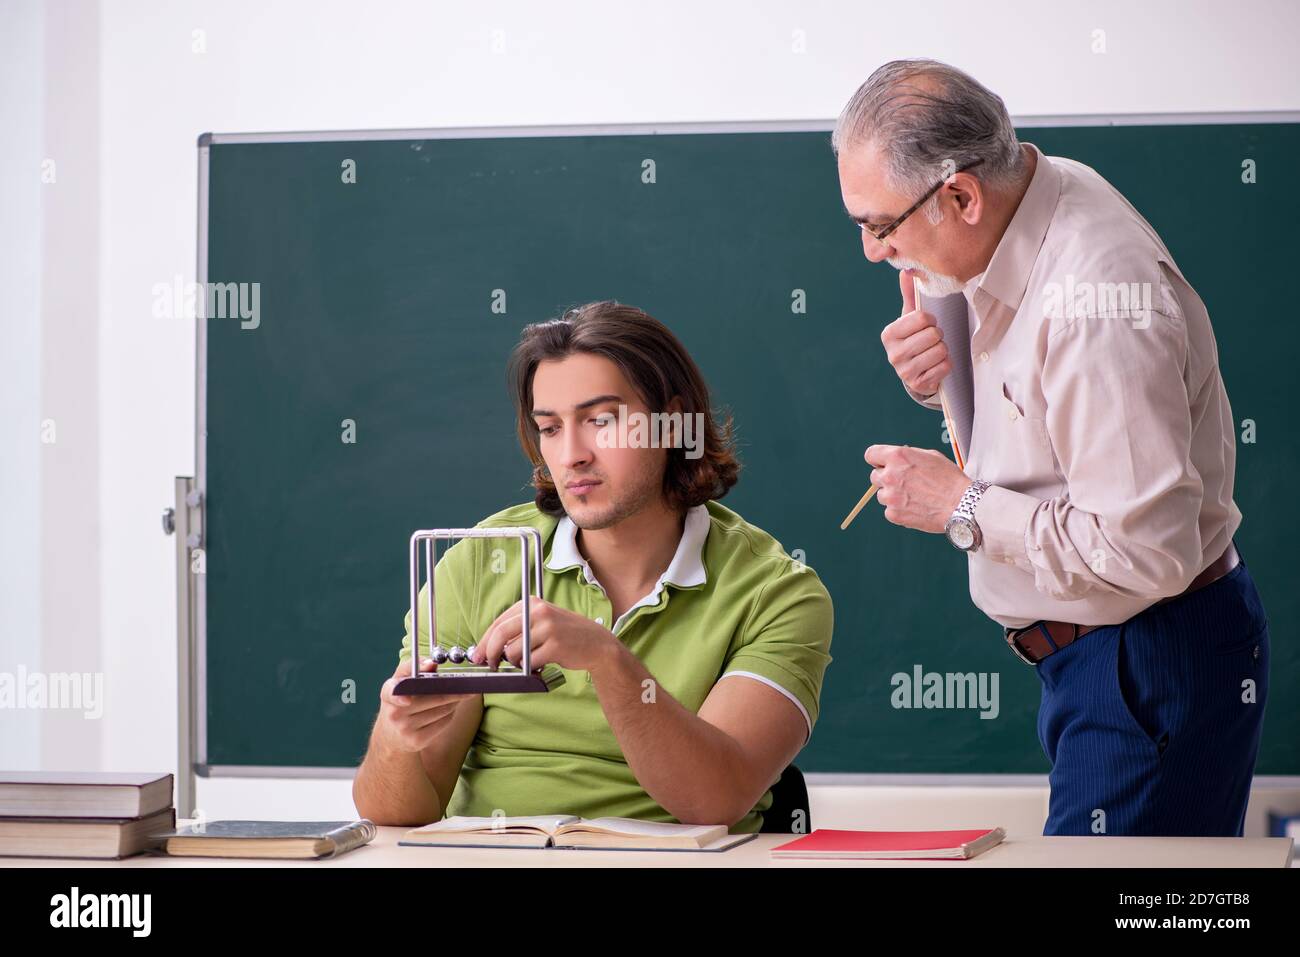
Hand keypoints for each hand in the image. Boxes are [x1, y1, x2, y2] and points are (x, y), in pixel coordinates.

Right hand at [376, 657, 476, 752]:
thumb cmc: (401, 701)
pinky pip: (444, 722)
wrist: (393, 735)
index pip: (391, 692)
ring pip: (443, 709)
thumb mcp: (400, 682)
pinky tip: (449, 708)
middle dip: (453, 690)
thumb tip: (432, 663)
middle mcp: (394, 713)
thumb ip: (413, 668)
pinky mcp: (417, 741)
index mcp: (388, 693)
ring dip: (454, 701)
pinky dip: (451, 713)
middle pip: (433, 698)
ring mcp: (405, 729)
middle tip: (466, 685)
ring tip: (459, 695)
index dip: (400, 697)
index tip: (408, 700)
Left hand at [470, 598, 617, 673]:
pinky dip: (531, 668)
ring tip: (529, 662)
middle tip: (490, 665)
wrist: (596, 643)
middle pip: (501, 634)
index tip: (478, 655)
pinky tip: (541, 665)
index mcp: (532, 604)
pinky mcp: (555, 645)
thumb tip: (488, 646)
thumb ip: (517, 629)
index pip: (498, 622)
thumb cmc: (565, 635)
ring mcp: (547, 628)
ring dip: (516, 663)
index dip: (485, 641)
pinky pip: (529, 663)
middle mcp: (538, 612)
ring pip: (514, 652)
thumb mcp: (541, 622)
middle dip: (491, 653)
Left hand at [864, 444, 970, 533]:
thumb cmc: (950, 479)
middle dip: (886, 479)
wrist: (961, 504)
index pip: (871, 454)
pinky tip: (916, 508)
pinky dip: (899, 510)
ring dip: (893, 496)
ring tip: (914, 497)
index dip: (877, 459)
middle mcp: (890, 475)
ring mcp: (890, 496)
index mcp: (898, 457)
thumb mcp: (930, 456)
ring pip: (882, 495)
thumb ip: (908, 456)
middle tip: (904, 483)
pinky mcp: (893, 514)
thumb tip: (896, 459)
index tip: (882, 464)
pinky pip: (889, 511)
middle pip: (874, 476)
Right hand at [881, 269, 950, 396]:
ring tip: (933, 352)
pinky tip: (935, 365)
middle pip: (933, 334)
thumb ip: (909, 294)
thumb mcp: (908, 318)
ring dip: (942, 349)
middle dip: (937, 335)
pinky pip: (945, 366)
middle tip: (931, 340)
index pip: (922, 318)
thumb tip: (906, 270)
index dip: (930, 319)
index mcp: (889, 334)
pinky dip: (945, 364)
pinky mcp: (919, 384)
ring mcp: (905, 371)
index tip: (927, 325)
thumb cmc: (913, 339)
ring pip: (941, 350)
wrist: (914, 373)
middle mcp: (893, 353)